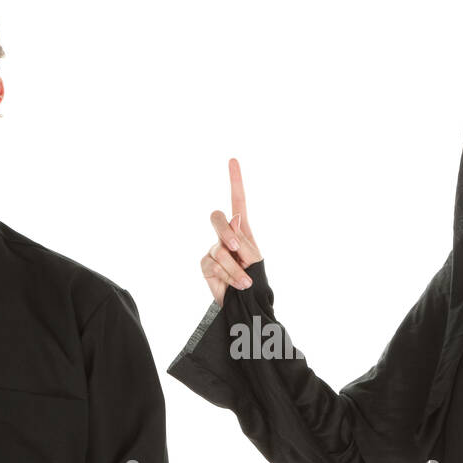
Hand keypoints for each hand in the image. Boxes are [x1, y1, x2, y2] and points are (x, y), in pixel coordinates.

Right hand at [202, 157, 263, 305]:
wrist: (246, 303)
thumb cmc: (255, 279)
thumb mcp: (255, 259)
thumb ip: (244, 242)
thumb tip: (233, 225)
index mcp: (242, 229)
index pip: (237, 201)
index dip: (235, 181)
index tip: (233, 160)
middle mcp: (225, 235)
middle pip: (217, 217)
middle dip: (226, 231)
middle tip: (237, 249)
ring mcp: (214, 249)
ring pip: (220, 250)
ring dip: (235, 268)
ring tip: (245, 281)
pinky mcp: (206, 265)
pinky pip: (214, 265)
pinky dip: (228, 276)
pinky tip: (235, 285)